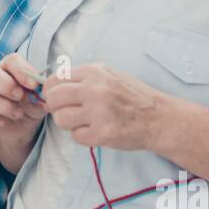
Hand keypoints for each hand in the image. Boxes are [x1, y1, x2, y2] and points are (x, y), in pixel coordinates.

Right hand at [0, 53, 46, 173]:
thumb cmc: (32, 103)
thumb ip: (42, 92)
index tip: (34, 85)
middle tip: (19, 96)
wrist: (25, 125)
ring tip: (18, 113)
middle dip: (4, 84)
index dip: (22, 71)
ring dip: (3, 105)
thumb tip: (44, 90)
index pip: (11, 60)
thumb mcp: (41, 97)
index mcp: (10, 68)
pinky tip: (3, 123)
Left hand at [42, 64, 174, 151]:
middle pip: (54, 99)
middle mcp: (94, 89)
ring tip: (85, 122)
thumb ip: (81, 78)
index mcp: (94, 72)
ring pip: (61, 119)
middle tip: (69, 112)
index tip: (57, 99)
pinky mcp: (103, 133)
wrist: (159, 117)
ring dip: (69, 124)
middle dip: (56, 108)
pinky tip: (97, 131)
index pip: (54, 80)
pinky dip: (83, 137)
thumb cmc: (131, 96)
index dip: (51, 92)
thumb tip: (50, 89)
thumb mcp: (108, 75)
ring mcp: (98, 111)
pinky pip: (76, 137)